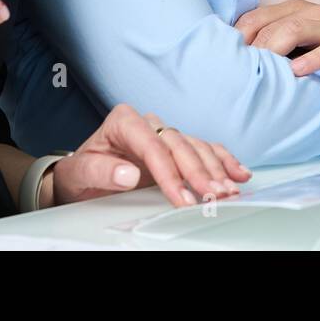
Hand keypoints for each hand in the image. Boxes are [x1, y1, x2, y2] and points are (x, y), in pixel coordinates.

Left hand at [48, 105, 250, 208]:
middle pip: (180, 146)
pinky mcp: (177, 146)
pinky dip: (223, 161)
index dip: (170, 173)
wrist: (83, 176)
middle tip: (214, 196)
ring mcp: (165, 133)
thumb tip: (128, 173)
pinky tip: (239, 173)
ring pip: (197, 146)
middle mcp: (149, 123)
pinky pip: (205, 149)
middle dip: (199, 173)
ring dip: (216, 170)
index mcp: (124, 121)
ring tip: (229, 190)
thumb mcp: (80, 173)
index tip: (182, 198)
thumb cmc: (81, 173)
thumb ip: (102, 171)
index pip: (153, 146)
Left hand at [234, 0, 319, 91]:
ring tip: (261, 70)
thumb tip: (240, 64)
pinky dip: (311, 60)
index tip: (225, 61)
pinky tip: (297, 72)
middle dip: (252, 48)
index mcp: (294, 10)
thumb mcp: (304, 45)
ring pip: (294, 29)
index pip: (255, 17)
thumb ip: (278, 46)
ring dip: (274, 49)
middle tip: (240, 73)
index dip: (238, 38)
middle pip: (271, 24)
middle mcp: (310, 12)